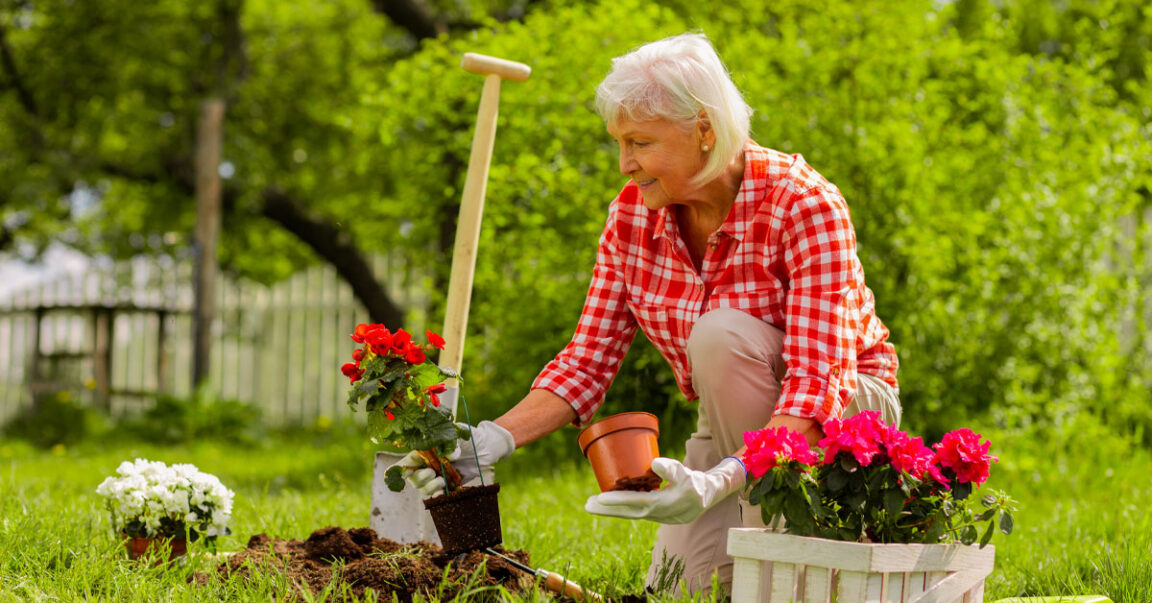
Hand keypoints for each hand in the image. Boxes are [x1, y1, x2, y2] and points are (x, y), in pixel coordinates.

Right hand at [401, 420, 514, 496]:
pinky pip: (437, 496)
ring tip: (443, 480)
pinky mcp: (446, 486)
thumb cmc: (468, 437)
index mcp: (423, 452)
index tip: (399, 474)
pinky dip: (439, 495)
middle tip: (432, 472)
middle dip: (420, 477)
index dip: (398, 470)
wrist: (484, 448)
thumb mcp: (459, 434)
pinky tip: (445, 491)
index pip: (405, 463)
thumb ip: (452, 443)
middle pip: (412, 478)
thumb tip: (451, 455)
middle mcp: (426, 465)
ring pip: (423, 489)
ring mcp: (436, 477)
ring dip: (430, 487)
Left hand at [584, 457, 745, 523]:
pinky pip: (634, 509)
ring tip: (592, 503)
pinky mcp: (655, 510)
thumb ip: (672, 469)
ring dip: (611, 509)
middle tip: (587, 504)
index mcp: (663, 505)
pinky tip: (610, 500)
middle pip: (627, 512)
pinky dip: (621, 506)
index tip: (599, 498)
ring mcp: (655, 514)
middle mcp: (656, 513)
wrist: (709, 495)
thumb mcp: (688, 474)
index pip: (635, 504)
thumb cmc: (698, 483)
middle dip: (607, 509)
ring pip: (629, 512)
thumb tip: (653, 463)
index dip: (617, 501)